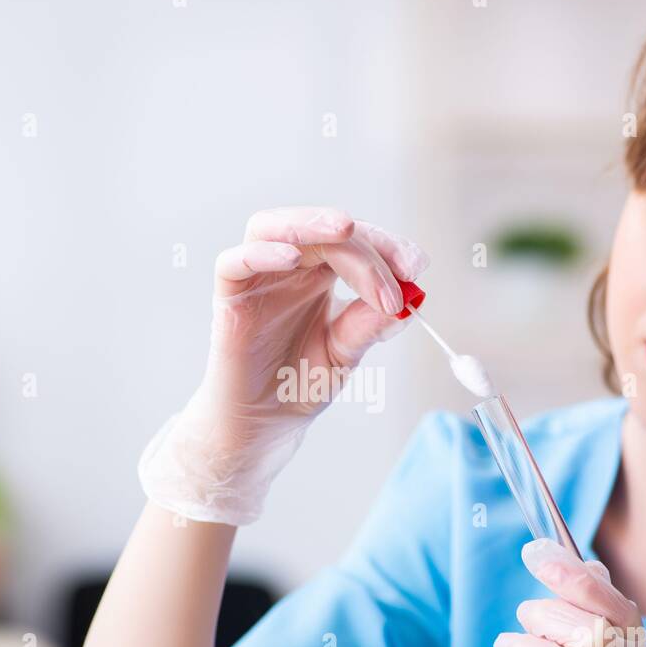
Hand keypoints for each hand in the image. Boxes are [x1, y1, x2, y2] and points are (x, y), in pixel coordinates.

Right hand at [138, 206, 428, 524]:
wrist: (264, 424)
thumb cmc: (300, 384)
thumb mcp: (346, 354)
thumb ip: (367, 326)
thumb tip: (406, 301)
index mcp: (321, 274)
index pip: (354, 241)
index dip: (387, 246)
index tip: (415, 266)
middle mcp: (288, 268)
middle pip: (322, 229)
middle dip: (364, 242)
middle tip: (397, 269)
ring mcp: (257, 278)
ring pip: (273, 227)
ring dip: (310, 223)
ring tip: (345, 230)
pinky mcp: (230, 298)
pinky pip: (235, 262)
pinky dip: (263, 252)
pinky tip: (293, 257)